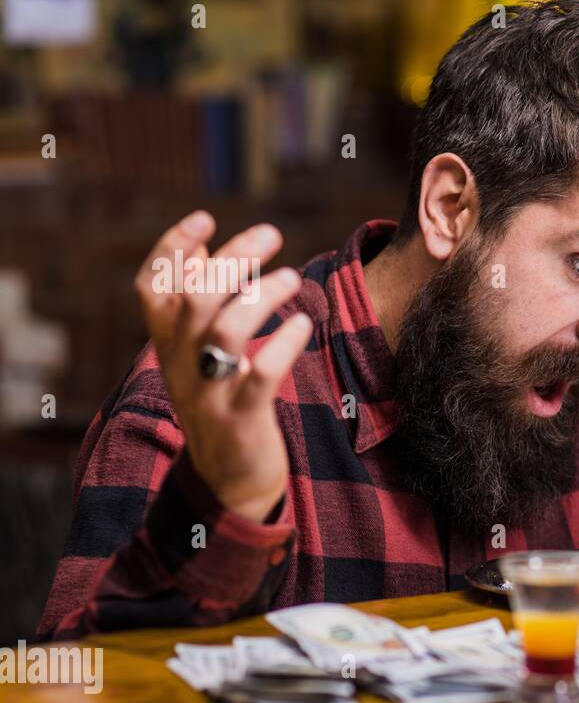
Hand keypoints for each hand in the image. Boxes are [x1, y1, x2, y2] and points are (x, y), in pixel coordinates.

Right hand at [134, 211, 313, 521]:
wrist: (229, 485)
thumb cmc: (222, 406)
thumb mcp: (199, 357)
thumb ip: (196, 306)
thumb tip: (200, 248)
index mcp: (168, 346)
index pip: (152, 288)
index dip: (172, 249)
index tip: (205, 217)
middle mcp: (181, 366)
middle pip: (193, 299)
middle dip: (230, 259)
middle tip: (269, 234)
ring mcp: (210, 394)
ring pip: (223, 333)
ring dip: (259, 297)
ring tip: (291, 277)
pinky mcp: (241, 420)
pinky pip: (258, 376)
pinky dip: (282, 345)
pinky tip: (302, 324)